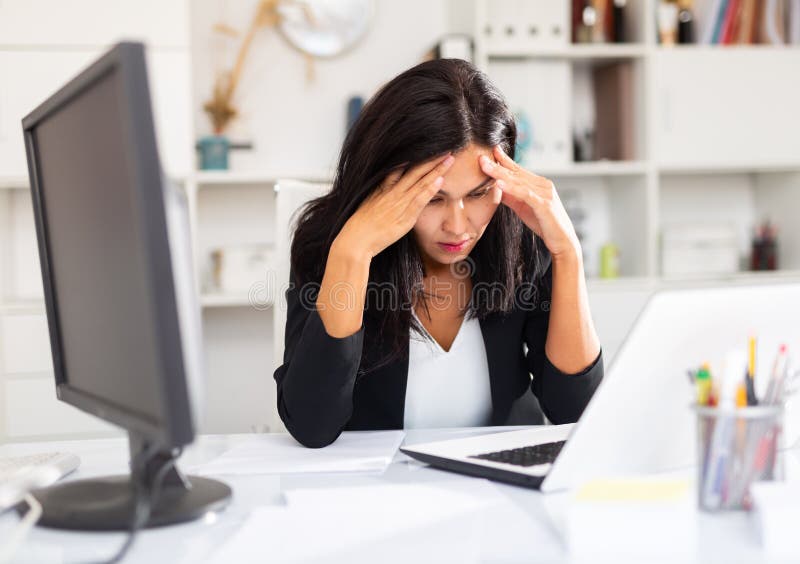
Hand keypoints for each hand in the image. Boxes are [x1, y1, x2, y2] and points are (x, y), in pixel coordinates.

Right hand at [335, 153, 455, 259]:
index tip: (428, 149)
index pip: (402, 166)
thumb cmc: (360, 225)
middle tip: (446, 149)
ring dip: (436, 170)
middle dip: (431, 159)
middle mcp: (393, 192)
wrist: (356, 240)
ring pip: (420, 182)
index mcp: (383, 187)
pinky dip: (430, 189)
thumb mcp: (368, 203)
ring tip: (449, 159)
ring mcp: (399, 203)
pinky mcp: (405, 217)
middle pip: (415, 170)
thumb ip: (378, 194)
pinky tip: (440, 180)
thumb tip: (384, 188)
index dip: (416, 157)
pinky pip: (420, 200)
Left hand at [479, 146, 580, 260]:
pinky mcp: (544, 204)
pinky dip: (512, 188)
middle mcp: (543, 185)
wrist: (563, 240)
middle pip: (516, 173)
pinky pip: (525, 194)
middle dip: (498, 164)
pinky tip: (499, 184)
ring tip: (486, 167)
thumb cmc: (544, 224)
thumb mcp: (522, 207)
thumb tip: (495, 187)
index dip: (504, 160)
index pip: (518, 169)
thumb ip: (510, 196)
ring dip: (501, 173)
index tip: (491, 151)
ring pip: (519, 181)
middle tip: (481, 156)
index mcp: (538, 184)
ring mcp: (545, 193)